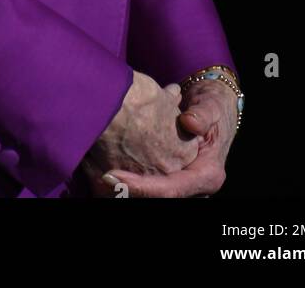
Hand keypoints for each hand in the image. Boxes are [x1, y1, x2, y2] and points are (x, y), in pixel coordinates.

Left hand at [90, 77, 237, 198]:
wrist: (211, 109)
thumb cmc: (213, 107)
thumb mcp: (212, 107)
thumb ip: (203, 114)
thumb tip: (190, 122)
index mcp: (207, 176)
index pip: (171, 190)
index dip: (141, 187)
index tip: (112, 176)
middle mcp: (192, 188)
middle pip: (155, 198)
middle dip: (125, 192)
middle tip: (94, 177)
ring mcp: (178, 185)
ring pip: (145, 197)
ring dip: (121, 190)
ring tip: (92, 174)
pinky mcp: (167, 178)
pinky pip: (144, 188)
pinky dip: (123, 183)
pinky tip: (97, 172)